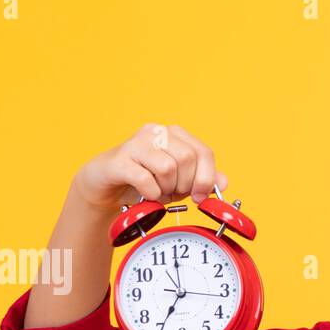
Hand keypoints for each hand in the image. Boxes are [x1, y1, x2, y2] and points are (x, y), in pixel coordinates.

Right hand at [72, 123, 228, 212]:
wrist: (106, 187)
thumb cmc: (144, 182)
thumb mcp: (179, 182)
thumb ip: (203, 180)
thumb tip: (224, 181)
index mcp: (174, 135)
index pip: (204, 152)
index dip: (207, 178)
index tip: (200, 196)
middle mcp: (156, 133)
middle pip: (187, 159)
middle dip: (184, 184)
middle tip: (172, 193)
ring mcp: (136, 143)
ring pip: (167, 167)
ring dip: (166, 189)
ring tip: (157, 192)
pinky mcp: (119, 160)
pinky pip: (145, 179)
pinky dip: (151, 193)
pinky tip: (146, 195)